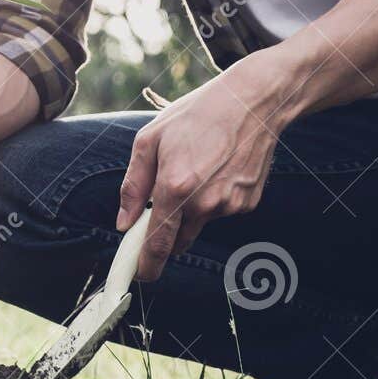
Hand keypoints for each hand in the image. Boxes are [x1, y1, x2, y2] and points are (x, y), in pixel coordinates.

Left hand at [116, 61, 288, 280]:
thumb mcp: (150, 141)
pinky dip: (214, 199)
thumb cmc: (196, 115)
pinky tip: (218, 169)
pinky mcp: (248, 203)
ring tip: (197, 168)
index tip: (139, 277)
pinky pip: (221, 211)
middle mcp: (205, 203)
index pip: (158, 244)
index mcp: (175, 188)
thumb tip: (124, 223)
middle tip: (161, 206)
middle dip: (166, 234)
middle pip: (178, 240)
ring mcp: (230, 205)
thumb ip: (134, 186)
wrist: (253, 101)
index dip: (146, 265)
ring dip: (191, 210)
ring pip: (200, 223)